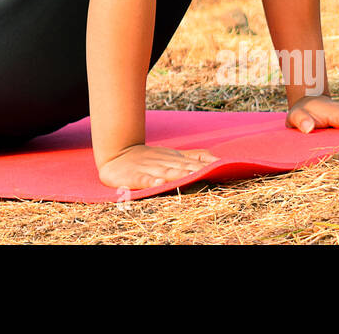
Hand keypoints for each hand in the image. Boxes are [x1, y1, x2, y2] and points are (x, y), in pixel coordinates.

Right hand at [96, 143, 218, 189]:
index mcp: (174, 159)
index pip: (193, 162)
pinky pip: (144, 179)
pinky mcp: (135, 177)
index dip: (206, 165)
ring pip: (166, 173)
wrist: (117, 155)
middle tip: (211, 174)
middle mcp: (165, 163)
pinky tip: (158, 183)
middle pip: (183, 168)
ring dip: (178, 175)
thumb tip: (217, 158)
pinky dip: (151, 181)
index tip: (221, 167)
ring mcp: (150, 169)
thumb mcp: (173, 154)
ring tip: (189, 178)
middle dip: (197, 171)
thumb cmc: (149, 158)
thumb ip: (193, 156)